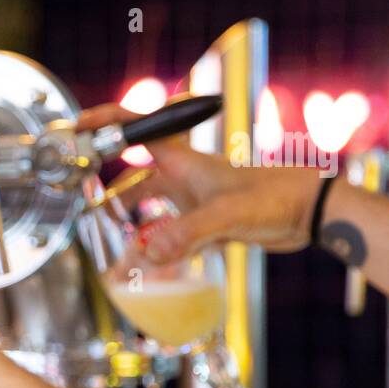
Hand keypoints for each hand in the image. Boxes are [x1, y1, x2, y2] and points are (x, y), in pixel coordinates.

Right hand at [77, 102, 323, 261]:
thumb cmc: (276, 198)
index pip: (135, 127)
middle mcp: (184, 176)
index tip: (75, 127)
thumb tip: (148, 254)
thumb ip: (187, 233)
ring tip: (113, 246)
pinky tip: (148, 266)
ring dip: (131, 224)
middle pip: (134, 174)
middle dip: (107, 186)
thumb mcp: (227, 216)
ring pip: (150, 207)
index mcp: (183, 160)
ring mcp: (195, 199)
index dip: (103, 121)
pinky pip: (169, 231)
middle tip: (85, 200)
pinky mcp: (207, 221)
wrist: (313, 212)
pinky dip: (155, 247)